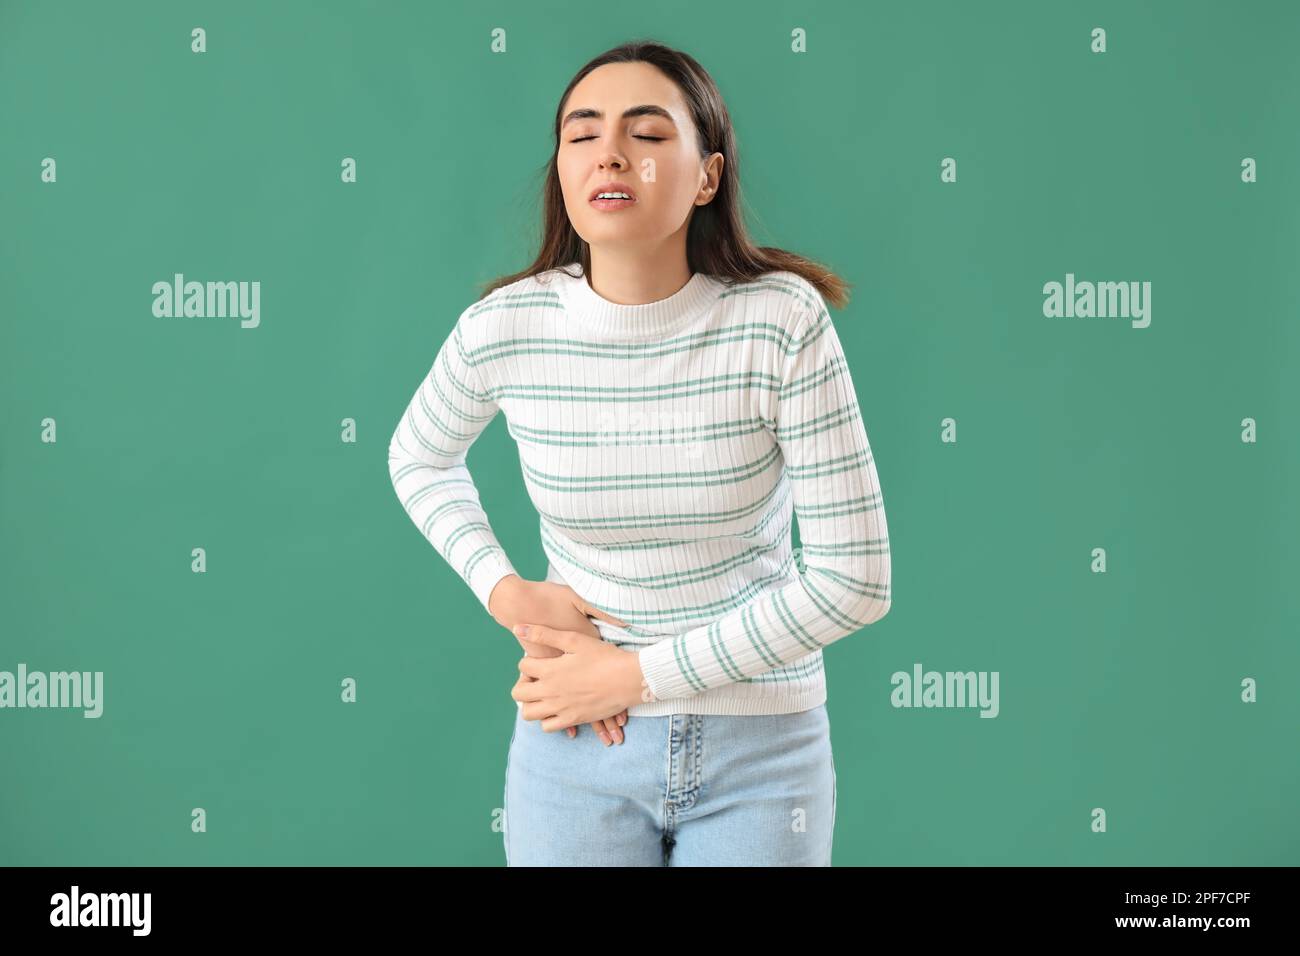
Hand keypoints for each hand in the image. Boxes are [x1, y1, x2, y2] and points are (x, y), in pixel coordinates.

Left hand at [488, 575, 632, 742]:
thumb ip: (543, 634)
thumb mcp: (574, 639)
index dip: (529, 662)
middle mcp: (550, 691)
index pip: (522, 667)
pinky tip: (557, 707)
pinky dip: (548, 719)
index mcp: (549, 670)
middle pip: (518, 693)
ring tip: (544, 694)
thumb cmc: (603, 656)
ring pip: (528, 713)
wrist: (628, 679)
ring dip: (532, 703)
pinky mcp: (572, 719)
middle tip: (537, 679)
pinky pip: (547, 727)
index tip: (541, 661)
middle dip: (523, 684)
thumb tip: (518, 627)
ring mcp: (560, 708)